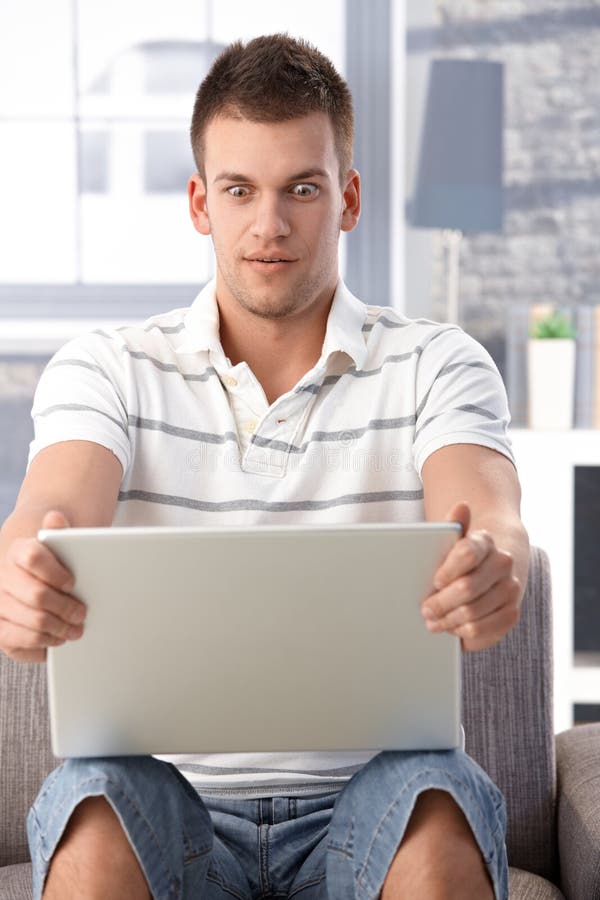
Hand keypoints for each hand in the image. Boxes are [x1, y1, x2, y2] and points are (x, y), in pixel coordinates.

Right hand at [0, 510, 85, 662]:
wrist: (31, 576)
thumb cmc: (52, 563)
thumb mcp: (58, 545)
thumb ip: (59, 530)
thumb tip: (55, 517)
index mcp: (17, 551)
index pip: (34, 557)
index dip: (57, 573)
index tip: (73, 583)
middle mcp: (1, 578)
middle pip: (37, 595)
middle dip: (65, 607)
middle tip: (81, 614)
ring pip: (31, 621)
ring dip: (58, 628)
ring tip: (75, 630)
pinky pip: (21, 641)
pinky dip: (44, 643)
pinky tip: (57, 639)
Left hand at [421, 501, 521, 651]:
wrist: (488, 570)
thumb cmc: (459, 558)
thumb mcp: (452, 540)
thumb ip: (453, 524)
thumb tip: (461, 506)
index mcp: (485, 541)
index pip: (467, 553)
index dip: (447, 571)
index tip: (434, 581)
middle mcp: (503, 563)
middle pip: (467, 588)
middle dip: (441, 602)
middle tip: (425, 610)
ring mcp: (510, 589)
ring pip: (473, 613)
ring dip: (448, 620)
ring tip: (433, 622)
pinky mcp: (512, 612)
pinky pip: (485, 631)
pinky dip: (464, 633)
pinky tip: (452, 628)